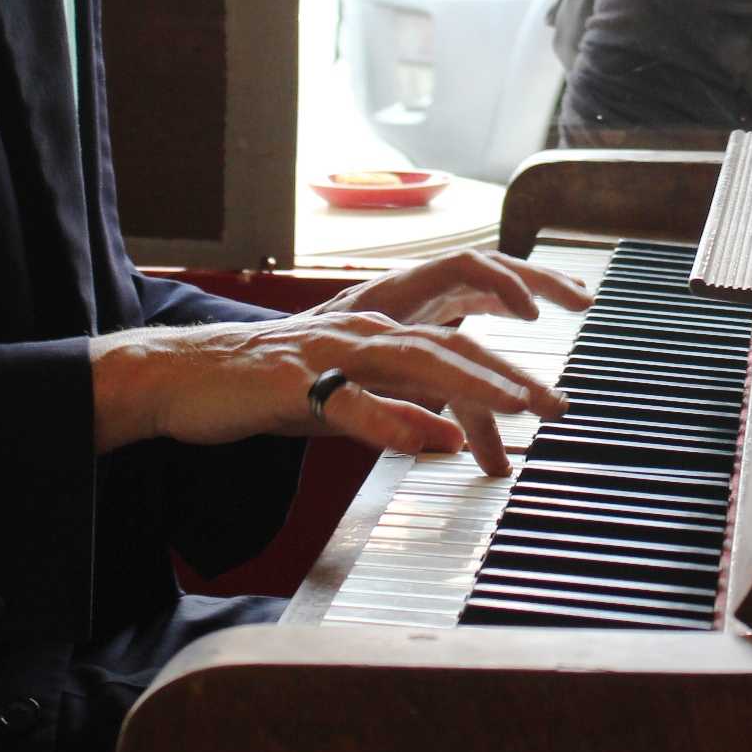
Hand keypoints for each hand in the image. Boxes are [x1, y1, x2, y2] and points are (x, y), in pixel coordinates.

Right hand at [88, 250, 590, 475]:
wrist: (185, 374)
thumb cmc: (273, 383)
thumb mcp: (352, 396)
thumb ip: (408, 409)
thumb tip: (462, 439)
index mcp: (382, 320)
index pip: (463, 309)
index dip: (518, 317)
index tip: (566, 344)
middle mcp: (365, 324)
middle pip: (454, 334)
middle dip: (511, 367)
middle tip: (558, 403)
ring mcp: (332, 349)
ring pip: (416, 357)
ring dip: (474, 381)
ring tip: (521, 406)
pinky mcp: (298, 383)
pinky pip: (355, 403)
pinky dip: (399, 422)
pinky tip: (435, 442)